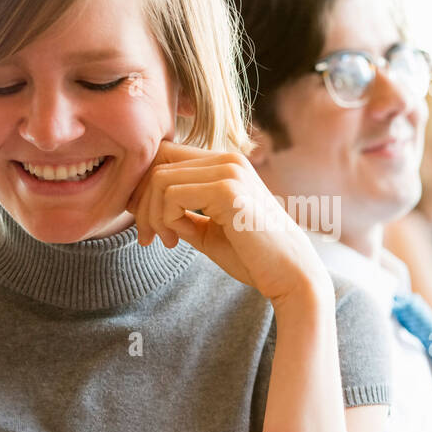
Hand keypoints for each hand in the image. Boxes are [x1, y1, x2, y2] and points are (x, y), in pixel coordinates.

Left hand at [126, 140, 327, 306]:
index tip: (150, 225)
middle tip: (149, 236)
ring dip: (152, 214)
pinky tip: (177, 240)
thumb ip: (180, 212)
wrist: (290, 275)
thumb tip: (142, 205)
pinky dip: (165, 220)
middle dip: (143, 201)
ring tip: (165, 240)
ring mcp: (229, 171)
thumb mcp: (207, 229)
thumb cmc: (252, 256)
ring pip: (160, 179)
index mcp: (225, 164)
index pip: (166, 156)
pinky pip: (172, 195)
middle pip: (158, 162)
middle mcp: (228, 159)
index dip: (147, 189)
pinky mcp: (228, 190)